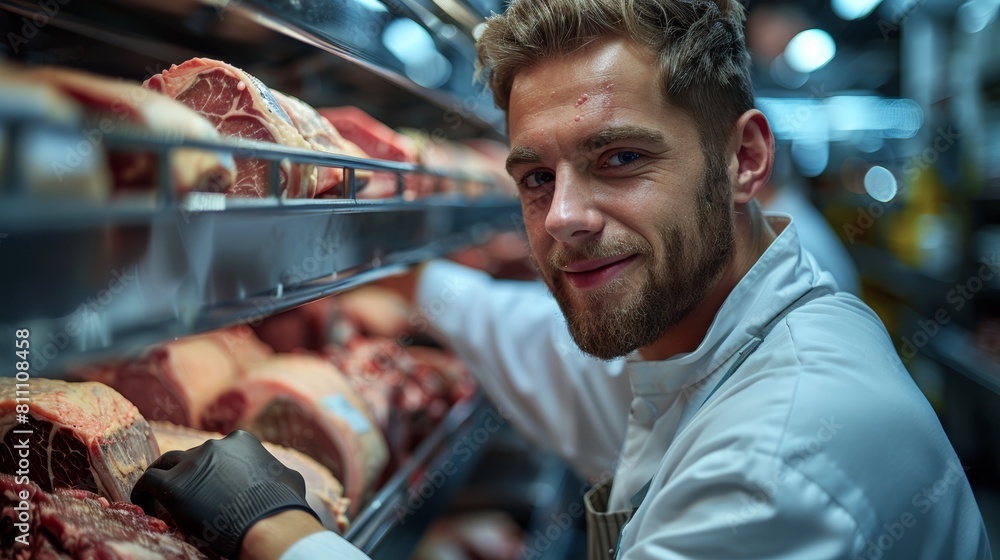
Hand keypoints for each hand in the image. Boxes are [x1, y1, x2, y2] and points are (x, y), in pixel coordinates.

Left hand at [131, 430, 319, 558]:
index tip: (210, 485)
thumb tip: (282, 476)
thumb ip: (276, 471)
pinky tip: (144, 503)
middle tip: (187, 494)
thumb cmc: (284, 506)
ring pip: (167, 464)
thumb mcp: (288, 478)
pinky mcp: (175, 484)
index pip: (218, 450)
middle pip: (191, 456)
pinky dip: (143, 491)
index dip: (211, 469)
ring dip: (164, 478)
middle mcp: (215, 445)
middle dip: (188, 473)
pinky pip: (149, 481)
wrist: (270, 523)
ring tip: (159, 498)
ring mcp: (194, 462)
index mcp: (241, 441)